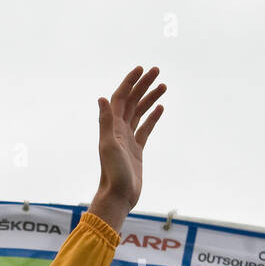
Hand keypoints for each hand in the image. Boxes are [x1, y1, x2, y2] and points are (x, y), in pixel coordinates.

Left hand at [89, 65, 165, 230]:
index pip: (120, 98)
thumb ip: (105, 122)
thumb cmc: (113, 174)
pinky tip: (160, 107)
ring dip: (149, 98)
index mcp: (111, 128)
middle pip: (131, 102)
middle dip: (142, 85)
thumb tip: (101, 98)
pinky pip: (145, 128)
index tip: (141, 69)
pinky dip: (152, 117)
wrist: (118, 197)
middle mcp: (118, 131)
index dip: (129, 82)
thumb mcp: (109, 146)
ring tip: (163, 85)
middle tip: (157, 70)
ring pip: (139, 113)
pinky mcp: (136, 150)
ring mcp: (127, 140)